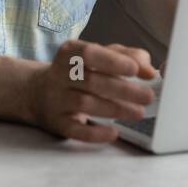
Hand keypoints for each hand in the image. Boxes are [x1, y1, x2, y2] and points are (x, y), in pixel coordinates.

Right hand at [26, 40, 157, 143]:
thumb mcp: (99, 56)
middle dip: (123, 89)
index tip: (135, 70)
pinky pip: (74, 129)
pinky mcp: (56, 122)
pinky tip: (113, 132)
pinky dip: (95, 133)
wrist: (38, 92)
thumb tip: (149, 70)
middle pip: (91, 81)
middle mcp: (58, 75)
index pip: (89, 53)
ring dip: (115, 108)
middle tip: (148, 96)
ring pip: (85, 103)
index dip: (113, 61)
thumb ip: (127, 57)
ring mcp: (55, 99)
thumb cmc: (78, 72)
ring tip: (138, 112)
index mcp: (69, 53)